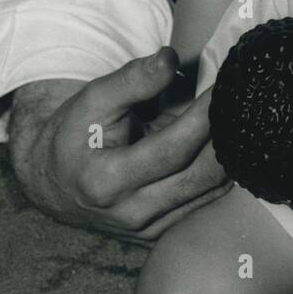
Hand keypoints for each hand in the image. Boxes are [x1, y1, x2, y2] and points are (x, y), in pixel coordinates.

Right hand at [10, 48, 228, 240]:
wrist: (53, 182)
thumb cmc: (74, 134)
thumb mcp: (93, 99)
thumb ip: (133, 79)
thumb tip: (171, 59)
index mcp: (107, 182)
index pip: (173, 150)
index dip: (203, 117)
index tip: (223, 87)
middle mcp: (131, 214)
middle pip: (200, 176)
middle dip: (224, 135)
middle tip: (239, 100)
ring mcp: (149, 230)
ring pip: (210, 192)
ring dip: (229, 154)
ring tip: (235, 117)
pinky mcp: (162, 234)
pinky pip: (206, 203)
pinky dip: (220, 172)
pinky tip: (224, 143)